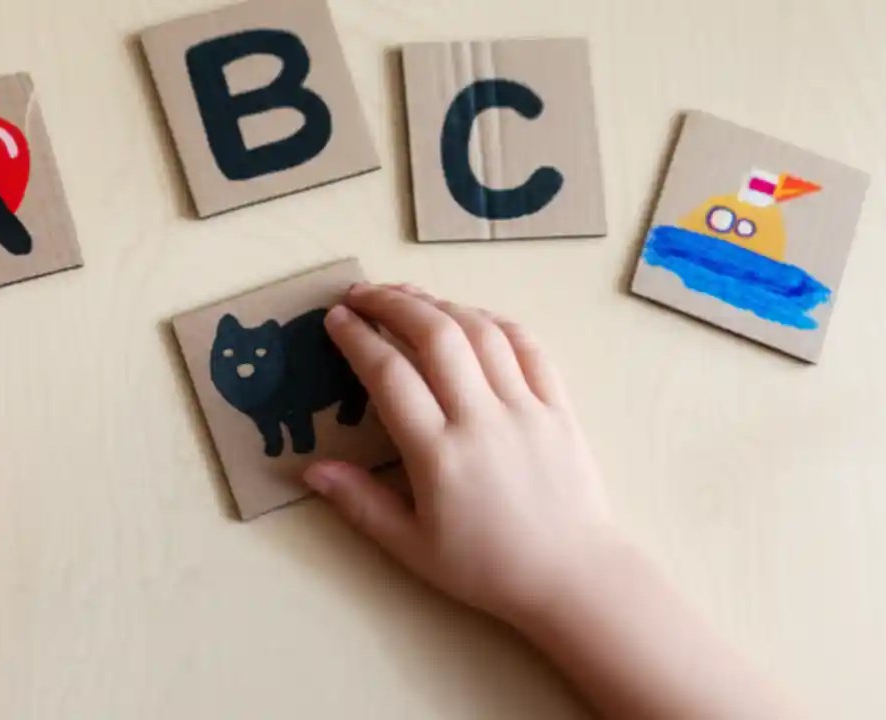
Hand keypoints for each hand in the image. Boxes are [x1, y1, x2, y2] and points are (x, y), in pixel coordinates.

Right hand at [303, 283, 617, 624]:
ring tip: (408, 296)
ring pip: (480, 331)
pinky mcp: (559, 406)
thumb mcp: (412, 548)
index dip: (358, 338)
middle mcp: (481, 419)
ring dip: (439, 304)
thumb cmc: (488, 568)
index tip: (336, 319)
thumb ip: (360, 504)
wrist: (574, 578)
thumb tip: (312, 469)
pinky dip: (495, 321)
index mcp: (438, 455)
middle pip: (435, 336)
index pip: (389, 375)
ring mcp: (525, 407)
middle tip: (362, 293)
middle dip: (392, 303)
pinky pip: (527, 346)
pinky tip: (470, 316)